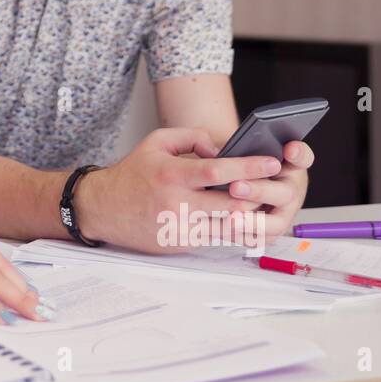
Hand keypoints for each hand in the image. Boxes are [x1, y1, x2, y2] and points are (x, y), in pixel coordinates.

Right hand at [75, 128, 282, 252]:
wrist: (103, 208)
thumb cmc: (133, 174)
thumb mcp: (157, 142)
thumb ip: (192, 137)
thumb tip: (222, 148)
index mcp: (172, 175)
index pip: (218, 171)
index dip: (249, 166)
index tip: (272, 162)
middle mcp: (177, 204)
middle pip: (232, 203)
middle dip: (258, 195)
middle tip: (276, 185)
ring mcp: (180, 227)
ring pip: (229, 225)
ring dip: (249, 214)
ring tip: (264, 202)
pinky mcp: (181, 244)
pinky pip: (217, 236)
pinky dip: (232, 226)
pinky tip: (241, 216)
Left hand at [226, 140, 311, 240]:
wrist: (243, 190)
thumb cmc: (245, 167)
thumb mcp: (247, 153)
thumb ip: (243, 151)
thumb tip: (219, 151)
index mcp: (290, 167)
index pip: (302, 157)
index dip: (298, 154)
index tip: (289, 148)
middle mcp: (291, 191)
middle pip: (284, 193)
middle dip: (259, 190)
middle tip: (235, 187)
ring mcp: (284, 215)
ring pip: (275, 223)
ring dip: (253, 221)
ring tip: (232, 219)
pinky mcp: (271, 233)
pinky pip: (260, 239)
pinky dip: (242, 236)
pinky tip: (224, 232)